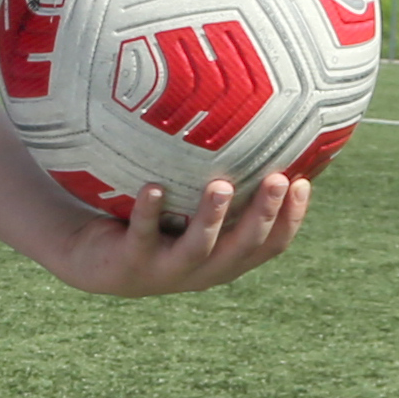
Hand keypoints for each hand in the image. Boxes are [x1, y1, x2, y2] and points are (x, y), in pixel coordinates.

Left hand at [35, 162, 310, 297]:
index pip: (270, 245)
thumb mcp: (194, 207)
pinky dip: (148, 213)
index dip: (290, 218)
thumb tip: (261, 127)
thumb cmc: (158, 225)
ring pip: (198, 247)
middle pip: (243, 247)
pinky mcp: (131, 263)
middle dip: (263, 214)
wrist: (96, 259)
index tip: (303, 181)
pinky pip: (142, 236)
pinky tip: (153, 187)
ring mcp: (168, 270)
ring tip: (221, 185)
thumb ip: (227, 183)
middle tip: (277, 179)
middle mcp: (203, 270)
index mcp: (226, 258)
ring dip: (212, 217)